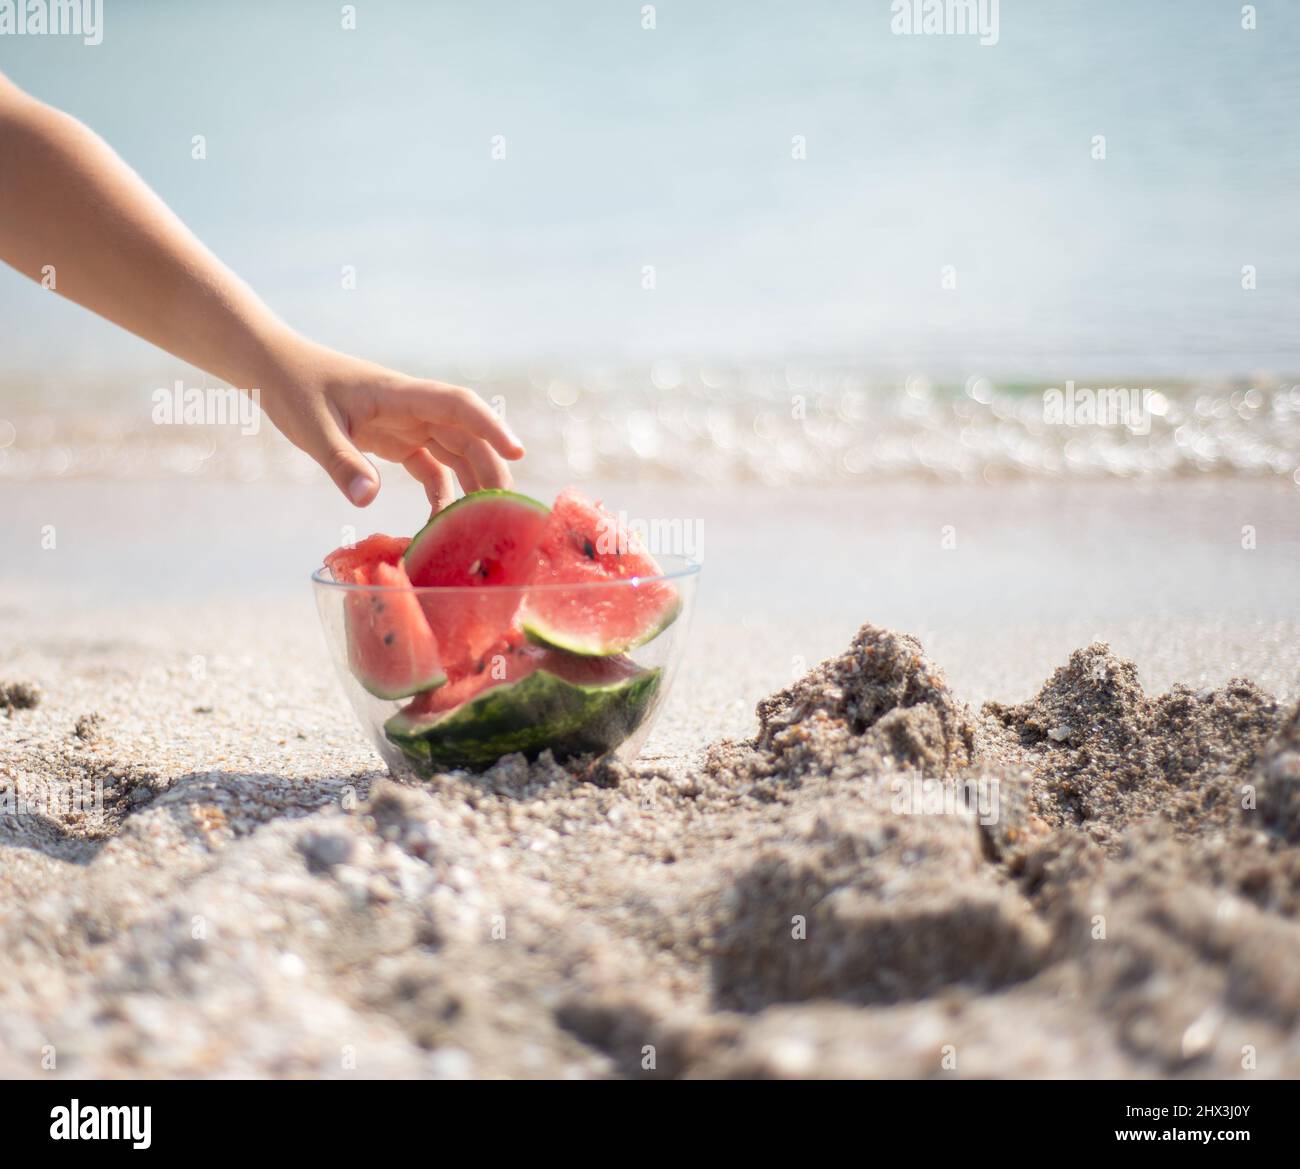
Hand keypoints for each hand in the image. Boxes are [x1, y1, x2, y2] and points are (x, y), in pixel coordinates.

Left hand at [256, 338, 524, 509]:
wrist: (276, 367)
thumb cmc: (293, 388)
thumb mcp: (312, 427)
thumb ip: (341, 463)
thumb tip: (367, 501)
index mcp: (401, 395)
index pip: (459, 405)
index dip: (491, 426)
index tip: (517, 452)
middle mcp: (414, 408)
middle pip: (468, 435)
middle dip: (490, 469)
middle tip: (503, 511)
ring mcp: (408, 423)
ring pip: (456, 451)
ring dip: (473, 483)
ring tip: (485, 522)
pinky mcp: (397, 439)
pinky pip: (432, 466)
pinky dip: (441, 492)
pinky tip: (440, 520)